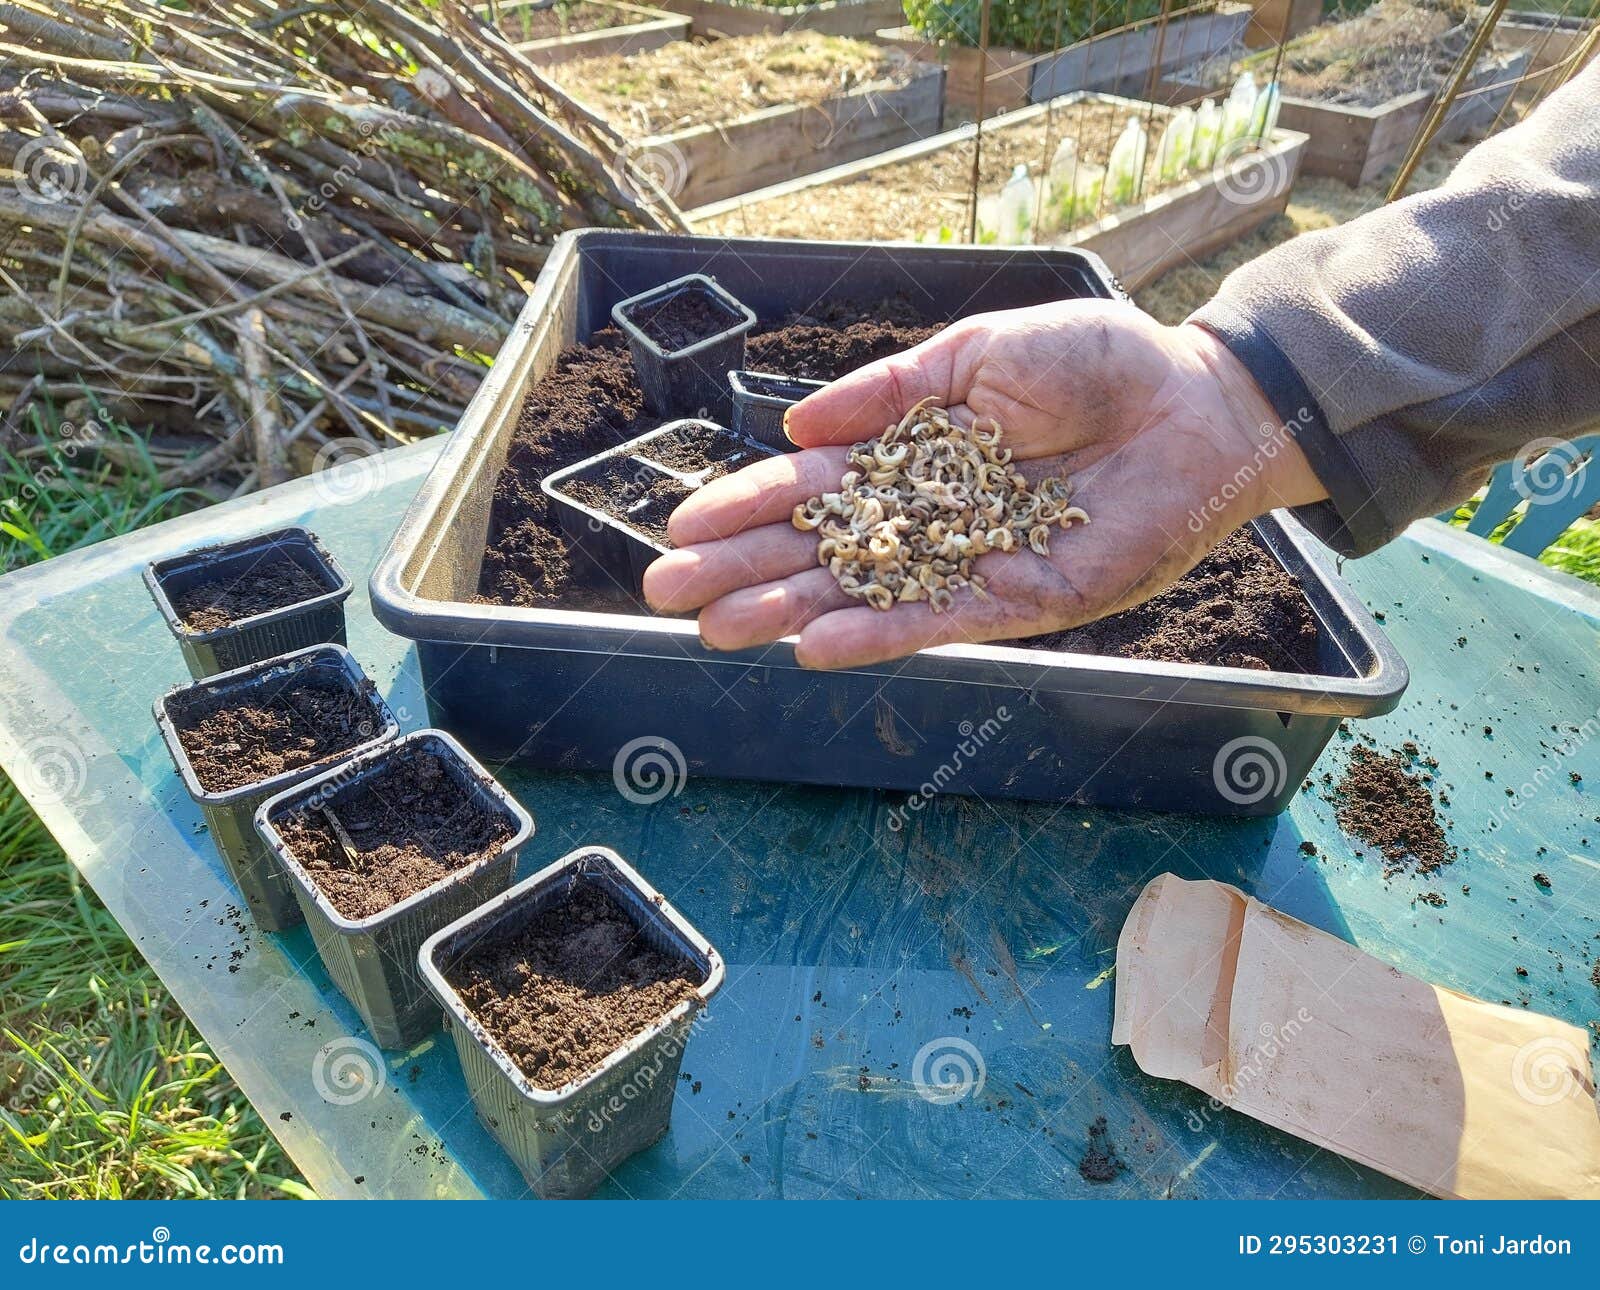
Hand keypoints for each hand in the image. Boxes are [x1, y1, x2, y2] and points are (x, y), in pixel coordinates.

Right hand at [642, 299, 1326, 669]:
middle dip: (744, 569)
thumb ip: (886, 391)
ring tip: (717, 628)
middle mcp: (931, 517)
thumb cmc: (1092, 363)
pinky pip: (938, 621)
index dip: (748, 505)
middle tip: (670, 592)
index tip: (683, 525)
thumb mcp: (972, 354)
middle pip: (822, 550)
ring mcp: (970, 564)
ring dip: (789, 611)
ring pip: (864, 595)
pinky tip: (816, 643)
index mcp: (912, 455)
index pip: (814, 490)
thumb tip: (795, 430)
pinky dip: (879, 633)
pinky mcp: (1020, 602)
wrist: (1193, 400)